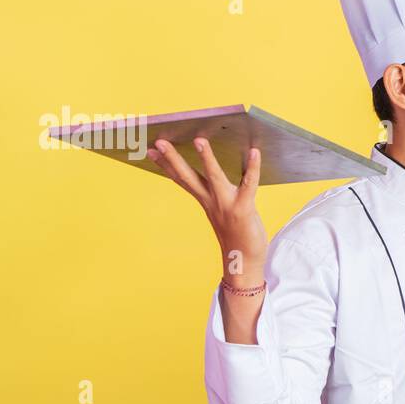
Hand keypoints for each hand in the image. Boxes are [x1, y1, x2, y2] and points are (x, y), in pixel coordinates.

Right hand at [146, 137, 266, 277]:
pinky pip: (249, 184)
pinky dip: (253, 168)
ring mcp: (226, 205)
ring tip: (199, 140)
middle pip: (189, 176)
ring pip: (214, 177)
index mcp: (205, 201)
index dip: (165, 165)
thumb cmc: (237, 235)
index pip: (181, 179)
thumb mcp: (222, 212)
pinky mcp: (243, 209)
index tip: (150, 150)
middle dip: (173, 158)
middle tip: (158, 141)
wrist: (244, 263)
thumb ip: (219, 193)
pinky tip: (254, 152)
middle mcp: (211, 202)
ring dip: (207, 159)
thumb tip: (218, 176)